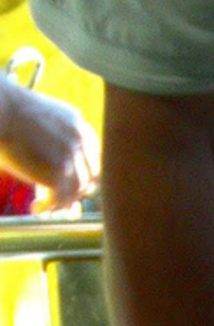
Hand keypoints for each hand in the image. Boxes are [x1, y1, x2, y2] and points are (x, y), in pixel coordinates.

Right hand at [0, 75, 100, 208]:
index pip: (92, 158)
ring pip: (77, 190)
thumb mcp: (39, 126)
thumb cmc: (7, 117)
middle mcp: (80, 139)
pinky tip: (35, 208)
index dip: (82, 175)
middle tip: (58, 200)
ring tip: (42, 205)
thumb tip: (63, 180)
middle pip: (90, 176)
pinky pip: (61, 198)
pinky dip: (49, 207)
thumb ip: (54, 147)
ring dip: (60, 202)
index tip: (68, 186)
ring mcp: (71, 155)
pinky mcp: (59, 170)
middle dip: (75, 190)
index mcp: (77, 124)